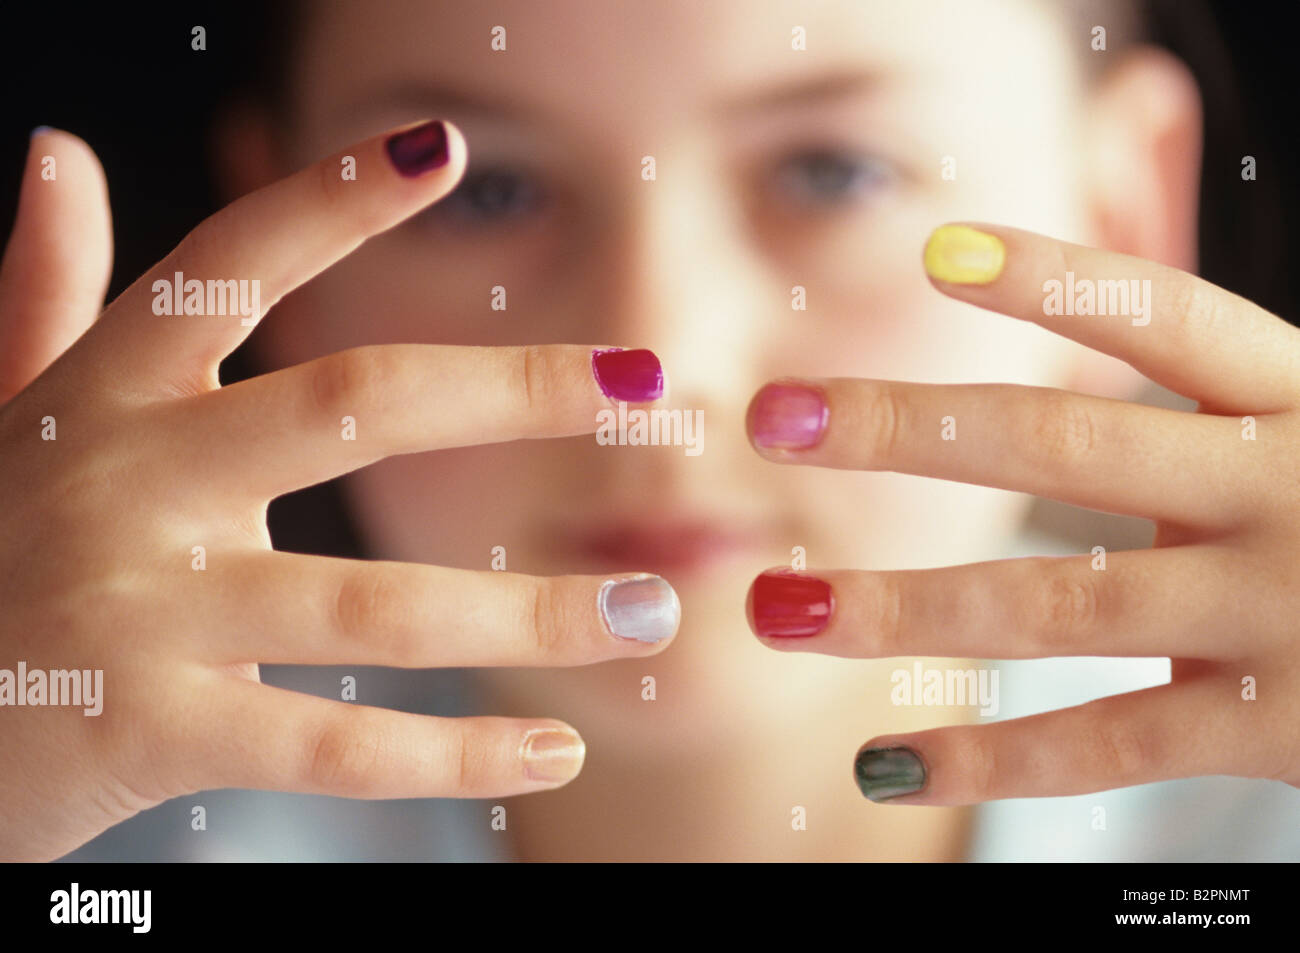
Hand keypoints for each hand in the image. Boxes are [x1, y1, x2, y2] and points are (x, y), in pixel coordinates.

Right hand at [0, 122, 678, 860]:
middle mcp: (129, 482)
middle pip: (353, 405)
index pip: (229, 263)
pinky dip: (456, 757)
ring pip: (376, 606)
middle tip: (658, 393)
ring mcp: (142, 611)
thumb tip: (55, 155)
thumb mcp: (20, 417)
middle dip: (522, 391)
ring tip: (650, 611)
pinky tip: (556, 750)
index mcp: (106, 393)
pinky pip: (335, 747)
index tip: (447, 153)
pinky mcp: (150, 732)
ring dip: (534, 612)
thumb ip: (49, 297)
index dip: (330, 200)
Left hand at [743, 222, 1299, 804]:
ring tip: (780, 607)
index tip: (936, 252)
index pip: (1164, 315)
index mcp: (1299, 401)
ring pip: (1060, 603)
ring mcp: (1282, 610)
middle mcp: (1286, 488)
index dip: (1052, 279)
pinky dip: (992, 758)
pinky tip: (890, 761)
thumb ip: (1206, 419)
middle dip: (906, 429)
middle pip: (1068, 441)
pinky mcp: (1279, 725)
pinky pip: (1109, 742)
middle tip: (775, 418)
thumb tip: (1028, 406)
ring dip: (905, 606)